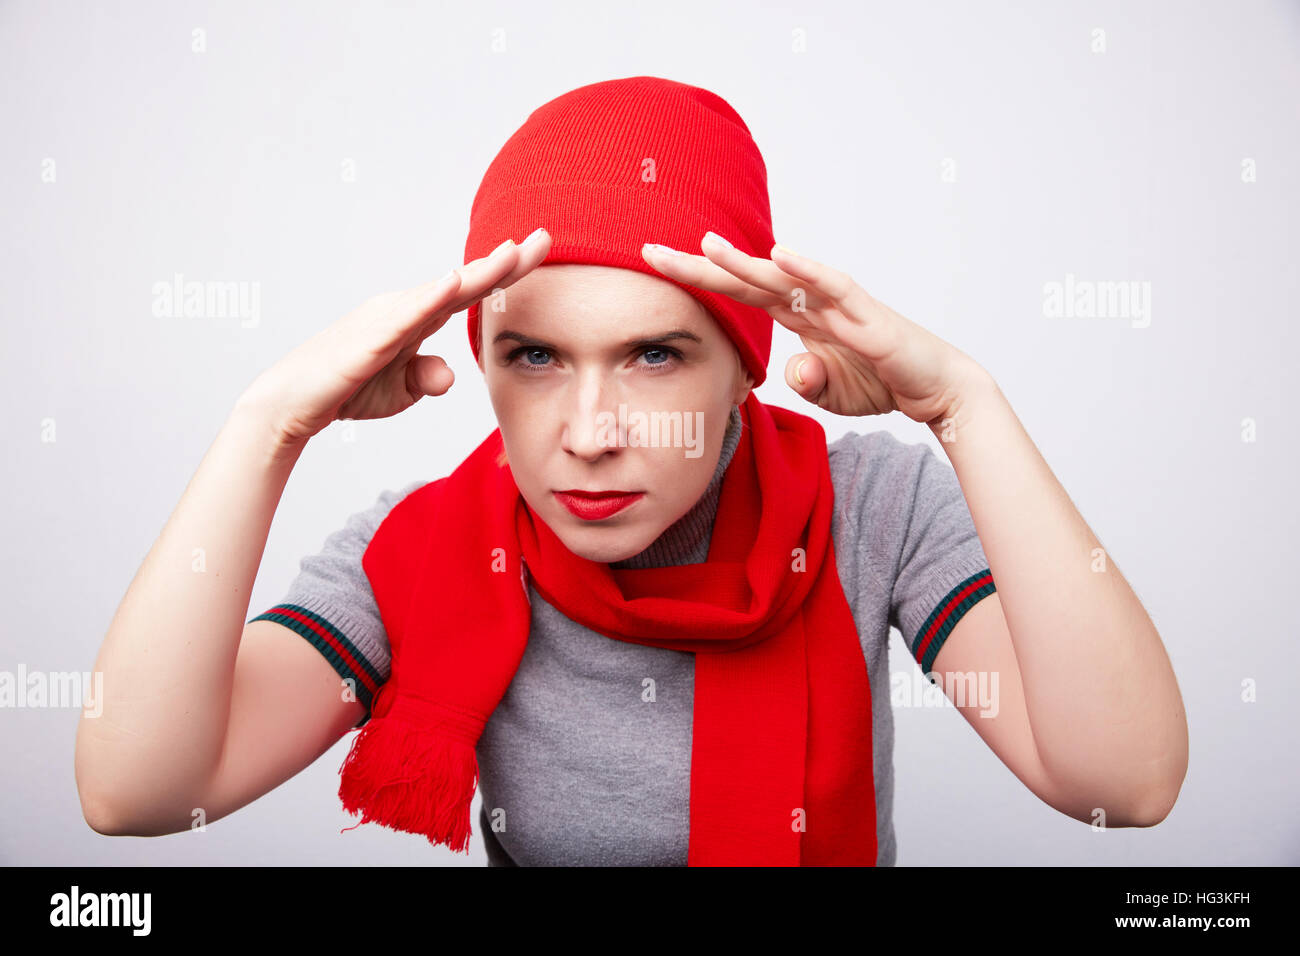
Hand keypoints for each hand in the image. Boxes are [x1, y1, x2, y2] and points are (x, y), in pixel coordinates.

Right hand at [236, 228, 553, 447]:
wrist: (292, 403)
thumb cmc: (345, 388)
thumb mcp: (400, 390)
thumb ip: (427, 376)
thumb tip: (450, 373)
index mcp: (415, 317)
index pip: (469, 291)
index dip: (504, 272)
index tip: (537, 250)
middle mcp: (404, 308)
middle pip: (464, 282)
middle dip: (505, 261)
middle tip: (545, 238)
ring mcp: (386, 320)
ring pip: (442, 292)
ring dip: (478, 273)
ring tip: (512, 253)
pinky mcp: (369, 340)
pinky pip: (405, 318)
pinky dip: (430, 299)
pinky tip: (453, 284)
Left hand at [640, 234, 989, 425]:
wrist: (937, 388)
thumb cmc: (883, 381)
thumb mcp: (830, 392)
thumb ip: (806, 382)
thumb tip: (792, 373)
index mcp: (798, 315)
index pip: (738, 293)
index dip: (698, 280)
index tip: (653, 267)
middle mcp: (813, 301)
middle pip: (747, 278)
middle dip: (700, 265)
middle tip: (649, 250)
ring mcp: (841, 305)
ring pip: (784, 277)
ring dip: (746, 260)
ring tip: (705, 244)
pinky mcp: (869, 317)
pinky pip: (836, 288)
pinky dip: (809, 270)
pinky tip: (781, 255)